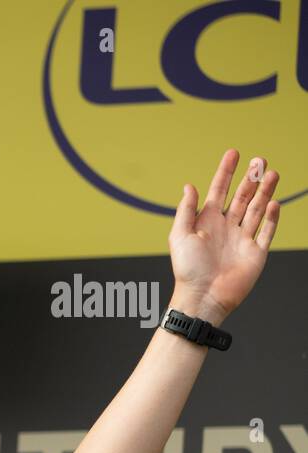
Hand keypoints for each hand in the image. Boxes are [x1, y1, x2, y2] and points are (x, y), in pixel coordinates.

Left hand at [169, 149, 279, 325]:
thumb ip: (186, 210)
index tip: (234, 154)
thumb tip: (189, 186)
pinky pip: (267, 232)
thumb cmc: (187, 270)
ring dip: (265, 191)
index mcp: (207, 222)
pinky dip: (272, 217)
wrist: (202, 297)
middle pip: (242, 197)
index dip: (226, 172)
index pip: (219, 191)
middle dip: (251, 179)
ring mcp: (242, 239)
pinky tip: (274, 203)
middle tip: (260, 160)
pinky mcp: (256, 253)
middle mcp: (226, 228)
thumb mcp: (180, 236)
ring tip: (272, 173)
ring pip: (257, 209)